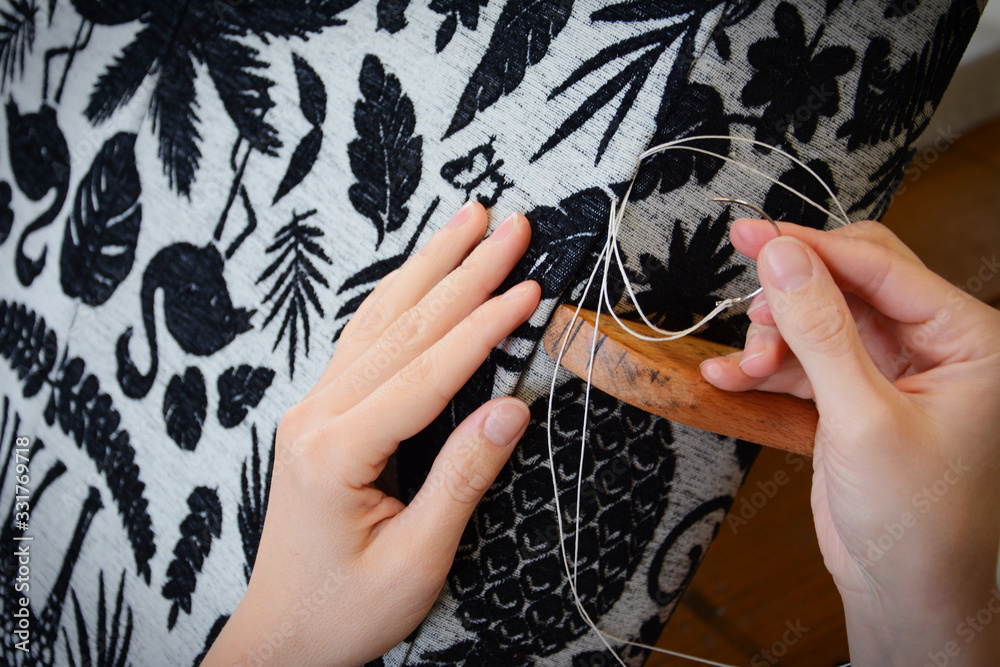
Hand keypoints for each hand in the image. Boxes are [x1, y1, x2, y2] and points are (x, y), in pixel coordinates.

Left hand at [203, 202, 539, 665]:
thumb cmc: (346, 610)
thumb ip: (461, 480)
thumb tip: (512, 409)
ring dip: (428, 265)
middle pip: (402, 327)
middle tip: (509, 221)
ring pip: (378, 319)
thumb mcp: (415, 561)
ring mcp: (314, 409)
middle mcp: (317, 415)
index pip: (426, 372)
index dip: (483, 326)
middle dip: (462, 270)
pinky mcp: (321, 414)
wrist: (284, 635)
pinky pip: (364, 340)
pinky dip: (400, 297)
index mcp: (336, 450)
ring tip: (466, 218)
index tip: (529, 287)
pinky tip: (421, 272)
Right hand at [701, 219, 999, 664]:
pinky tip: (730, 379)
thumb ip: (820, 331)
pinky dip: (764, 369)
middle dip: (790, 298)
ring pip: (815, 319)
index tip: (752, 235)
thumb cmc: (918, 521)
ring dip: (771, 338)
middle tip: (747, 307)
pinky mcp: (852, 395)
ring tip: (746, 368)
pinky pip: (801, 360)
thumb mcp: (864, 418)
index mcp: (967, 339)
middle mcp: (931, 345)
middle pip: (846, 283)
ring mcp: (888, 369)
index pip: (882, 265)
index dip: (812, 247)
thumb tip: (783, 257)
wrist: (905, 594)